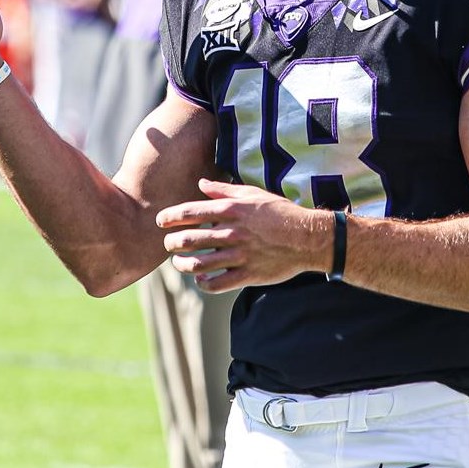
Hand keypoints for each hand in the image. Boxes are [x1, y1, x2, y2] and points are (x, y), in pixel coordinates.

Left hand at [157, 178, 327, 291]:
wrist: (308, 237)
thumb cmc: (280, 212)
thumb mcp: (253, 194)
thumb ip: (224, 190)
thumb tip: (201, 184)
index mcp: (232, 210)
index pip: (191, 213)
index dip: (171, 217)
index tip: (161, 222)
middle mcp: (232, 232)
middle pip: (189, 240)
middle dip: (172, 243)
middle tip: (169, 244)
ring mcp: (240, 255)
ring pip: (198, 264)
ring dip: (183, 265)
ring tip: (179, 263)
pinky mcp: (248, 275)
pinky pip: (217, 284)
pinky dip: (204, 283)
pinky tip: (201, 279)